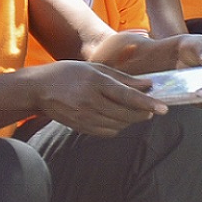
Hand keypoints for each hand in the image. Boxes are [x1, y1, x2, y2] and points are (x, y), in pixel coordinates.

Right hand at [32, 61, 167, 136]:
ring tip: (136, 113)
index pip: (126, 95)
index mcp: (95, 82)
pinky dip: (118, 127)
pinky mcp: (79, 127)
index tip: (163, 108)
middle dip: (143, 113)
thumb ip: (123, 77)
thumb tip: (148, 85)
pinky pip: (106, 132)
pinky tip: (119, 119)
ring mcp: (83, 116)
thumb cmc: (70, 73)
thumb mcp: (96, 68)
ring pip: (118, 125)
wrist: (38, 89)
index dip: (146, 103)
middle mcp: (89, 100)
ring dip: (131, 121)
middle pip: (125, 114)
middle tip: (152, 110)